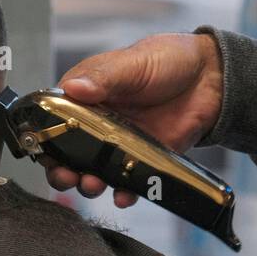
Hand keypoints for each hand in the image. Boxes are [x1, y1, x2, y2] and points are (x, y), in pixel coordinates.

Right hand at [44, 33, 223, 206]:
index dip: (46, 135)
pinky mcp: (143, 159)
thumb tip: (73, 88)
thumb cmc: (169, 60)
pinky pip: (128, 181)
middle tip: (65, 176)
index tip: (44, 150)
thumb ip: (104, 77)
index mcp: (89, 93)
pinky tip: (123, 195)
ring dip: (88, 182)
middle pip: (69, 151)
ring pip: (94, 170)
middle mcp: (99, 121)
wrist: (212, 80)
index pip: (55, 117)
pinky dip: (123, 192)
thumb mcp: (134, 62)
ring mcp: (120, 143)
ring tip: (92, 185)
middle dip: (62, 168)